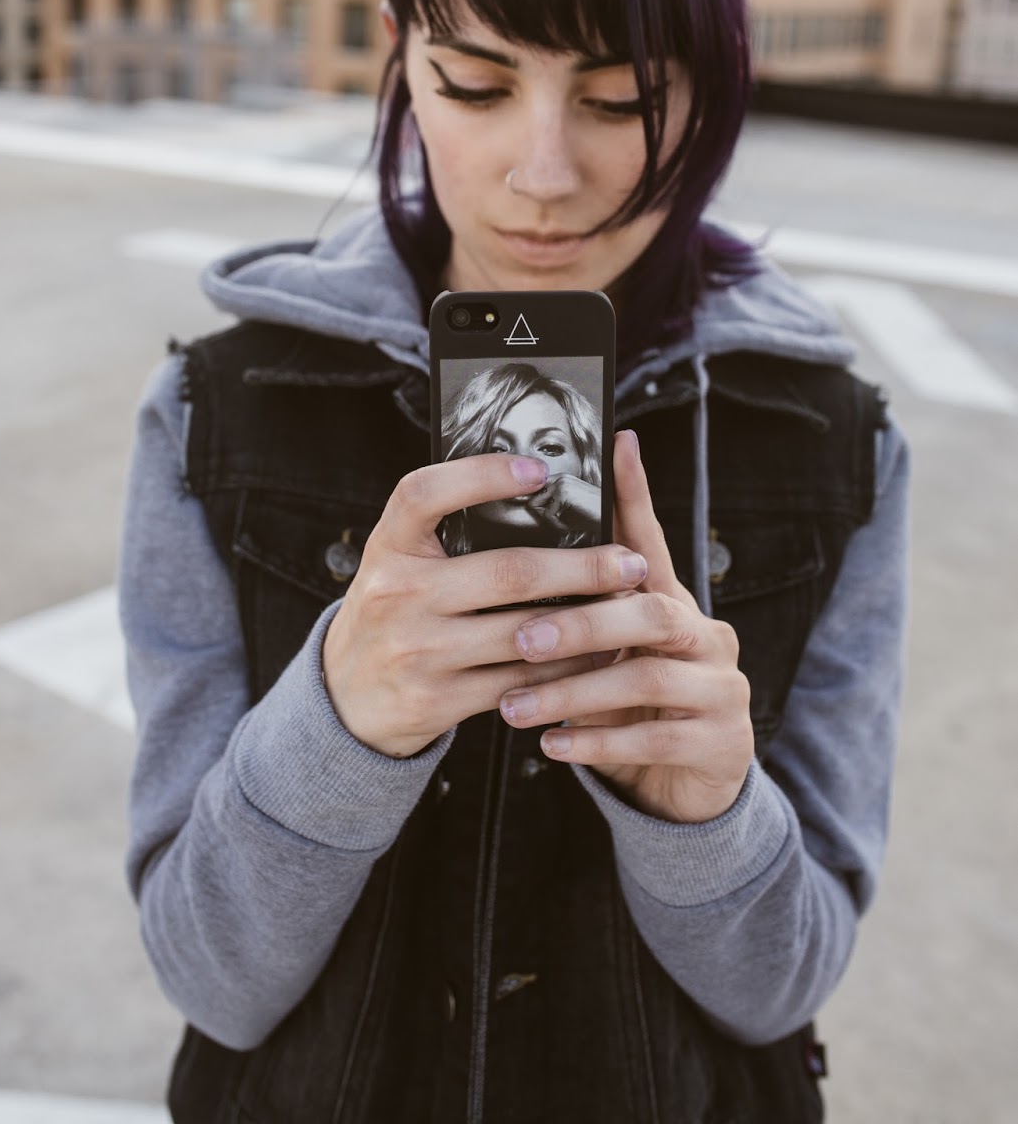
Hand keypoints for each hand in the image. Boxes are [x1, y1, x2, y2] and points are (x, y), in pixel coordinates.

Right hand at [320, 452, 650, 758]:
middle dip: (583, 567)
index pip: (426, 493)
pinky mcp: (437, 699)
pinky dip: (565, 670)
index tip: (540, 470)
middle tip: (629, 562)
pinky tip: (595, 655)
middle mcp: (399, 594)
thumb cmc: (391, 612)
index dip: (482, 475)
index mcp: (389, 546)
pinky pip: (520, 682)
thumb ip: (446, 533)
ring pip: (526, 634)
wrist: (344, 698)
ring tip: (626, 609)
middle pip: (509, 572)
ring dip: (588, 624)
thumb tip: (539, 493)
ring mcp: (418, 650)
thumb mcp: (398, 562)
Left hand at [496, 430, 753, 823]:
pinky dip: (598, 742)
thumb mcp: (605, 656)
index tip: (616, 444)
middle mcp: (706, 635)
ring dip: (576, 692)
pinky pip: (656, 739)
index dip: (636, 493)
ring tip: (516, 705)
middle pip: (651, 611)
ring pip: (649, 677)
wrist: (681, 790)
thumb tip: (510, 563)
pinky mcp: (724, 742)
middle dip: (582, 623)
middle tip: (520, 636)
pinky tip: (553, 744)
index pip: (651, 541)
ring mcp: (723, 688)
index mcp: (674, 604)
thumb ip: (576, 613)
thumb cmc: (628, 709)